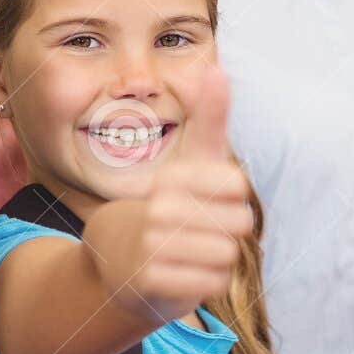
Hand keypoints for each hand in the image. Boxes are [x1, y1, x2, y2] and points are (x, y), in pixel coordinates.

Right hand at [84, 67, 253, 320]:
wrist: (117, 256)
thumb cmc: (167, 200)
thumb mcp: (188, 157)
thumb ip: (207, 116)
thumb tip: (216, 68)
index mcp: (168, 179)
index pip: (236, 186)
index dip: (232, 195)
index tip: (209, 196)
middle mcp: (155, 212)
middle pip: (236, 224)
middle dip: (227, 228)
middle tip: (201, 227)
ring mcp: (150, 250)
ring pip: (226, 256)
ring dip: (218, 255)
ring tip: (194, 249)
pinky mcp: (150, 285)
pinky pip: (210, 284)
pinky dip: (206, 280)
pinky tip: (187, 270)